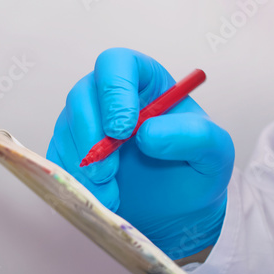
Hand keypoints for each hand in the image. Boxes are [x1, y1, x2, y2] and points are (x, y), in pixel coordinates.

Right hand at [46, 48, 233, 258]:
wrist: (177, 209)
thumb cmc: (195, 170)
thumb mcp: (215, 152)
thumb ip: (194, 136)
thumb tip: (148, 133)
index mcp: (143, 80)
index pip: (117, 64)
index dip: (115, 90)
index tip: (122, 130)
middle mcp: (108, 95)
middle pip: (82, 94)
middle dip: (91, 135)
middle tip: (109, 171)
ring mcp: (85, 121)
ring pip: (66, 128)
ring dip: (84, 164)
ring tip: (113, 194)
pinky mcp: (70, 150)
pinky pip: (57, 157)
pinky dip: (74, 180)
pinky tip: (101, 197)